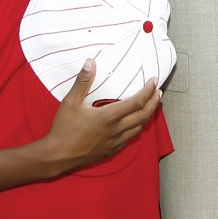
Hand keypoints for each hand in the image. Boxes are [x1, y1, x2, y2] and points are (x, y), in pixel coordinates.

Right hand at [44, 60, 160, 172]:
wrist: (58, 156)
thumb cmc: (64, 129)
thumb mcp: (70, 102)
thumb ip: (82, 82)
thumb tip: (90, 62)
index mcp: (108, 117)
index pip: (136, 102)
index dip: (148, 91)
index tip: (154, 81)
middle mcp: (116, 130)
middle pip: (144, 116)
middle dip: (154, 103)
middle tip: (158, 92)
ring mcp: (115, 142)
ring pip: (138, 128)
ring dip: (146, 116)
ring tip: (148, 106)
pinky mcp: (111, 150)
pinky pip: (129, 138)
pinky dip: (135, 128)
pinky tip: (130, 124)